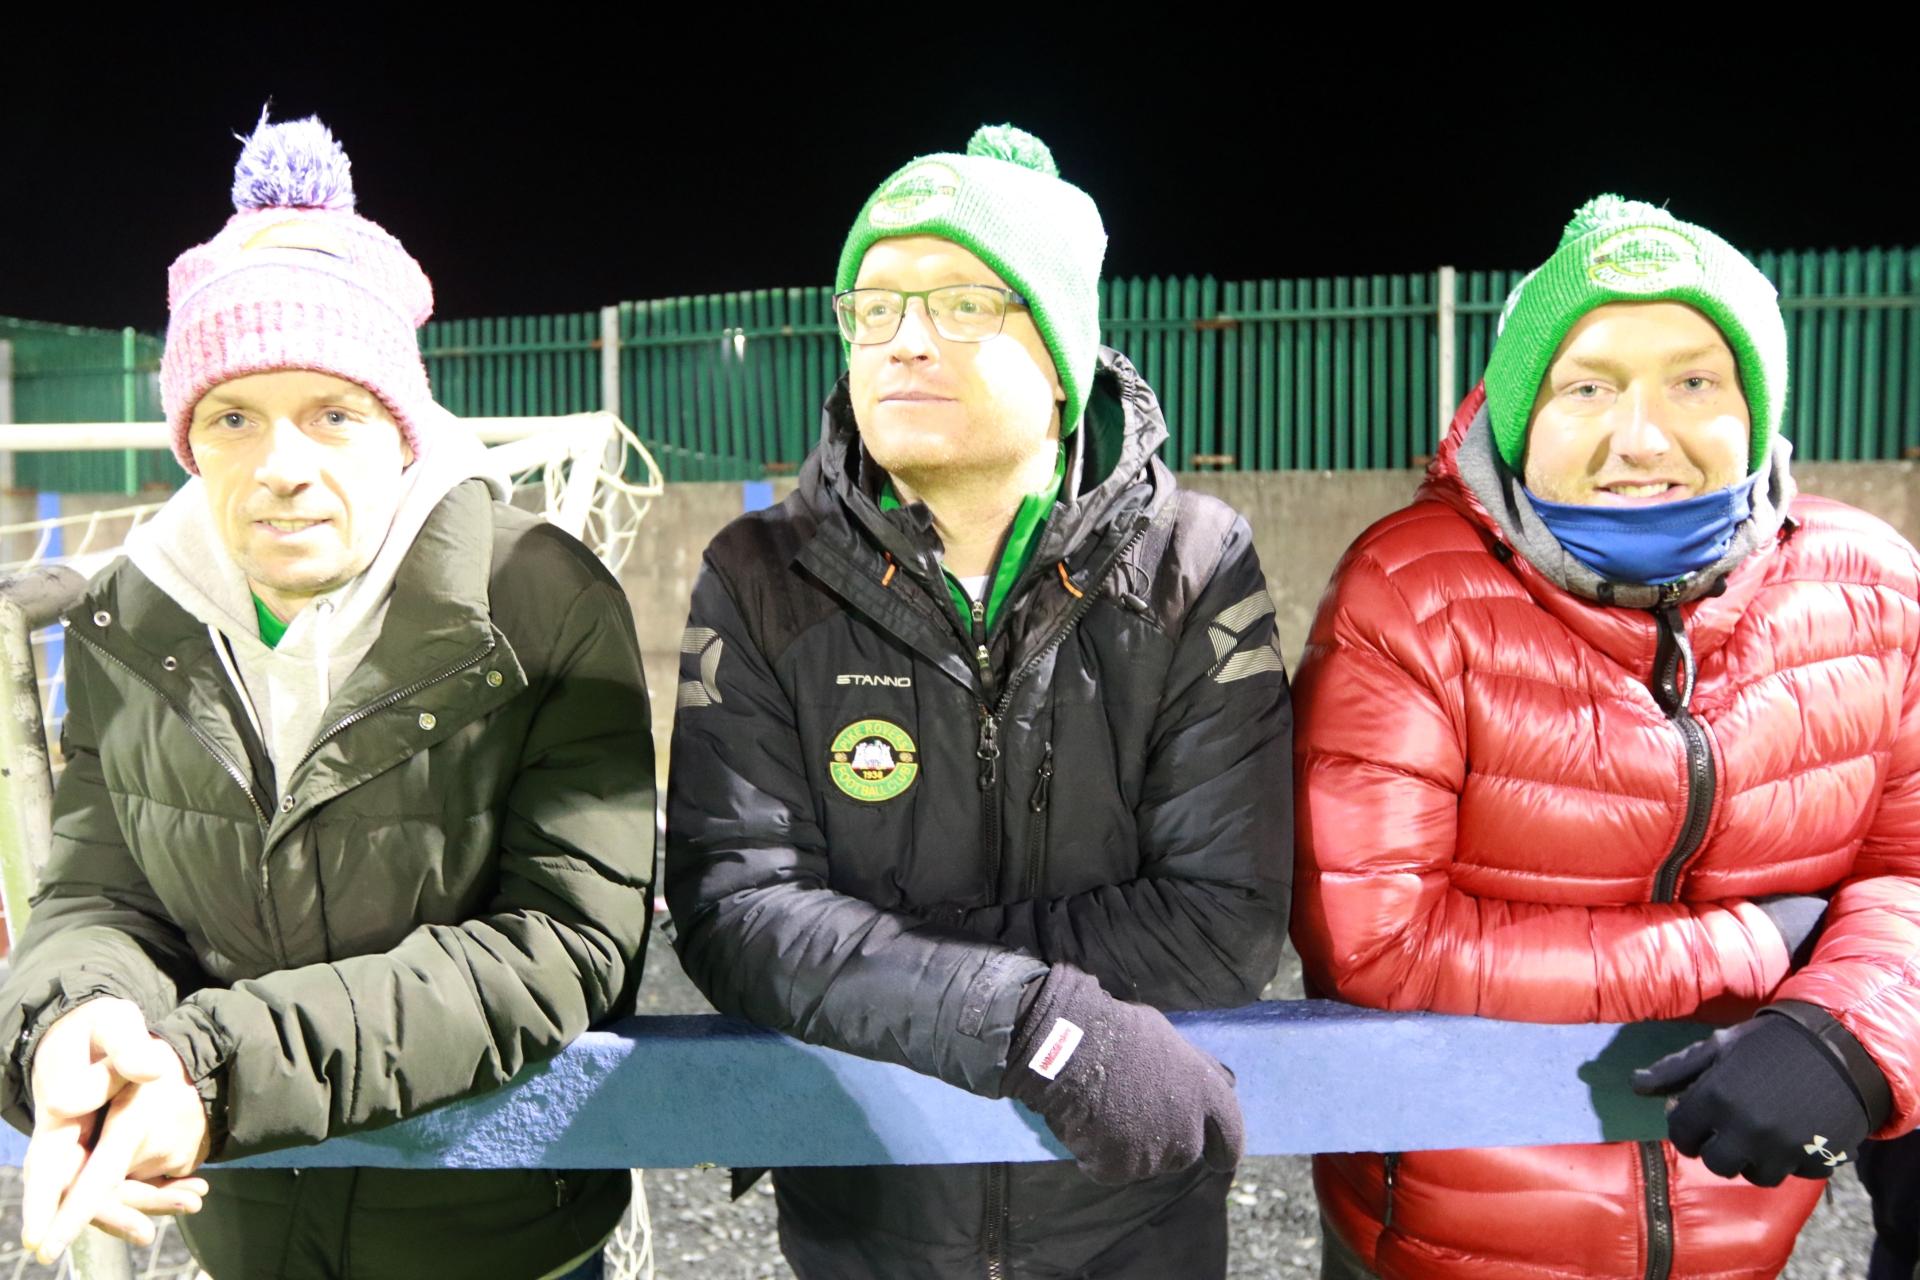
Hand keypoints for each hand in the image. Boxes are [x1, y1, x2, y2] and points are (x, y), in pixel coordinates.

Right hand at [20, 998, 209, 1262]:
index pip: (46, 1164)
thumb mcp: (111, 1024)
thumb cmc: (99, 1026)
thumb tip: (150, 1068)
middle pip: (80, 1188)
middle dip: (112, 1213)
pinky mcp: (113, 1147)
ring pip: (110, 1187)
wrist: (100, 1029)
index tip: (40, 1238)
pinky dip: (158, 1184)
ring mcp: (91, 1146)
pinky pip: (130, 1175)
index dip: (42, 1202)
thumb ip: (126, 1046)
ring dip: (146, 1200)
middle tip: (146, 1232)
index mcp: (58, 1111)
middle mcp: (69, 1137)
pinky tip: (193, 1187)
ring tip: (192, 1201)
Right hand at [1002, 964, 1242, 1184]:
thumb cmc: (1122, 1033)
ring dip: (1131, 1148)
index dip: (1223, 1150)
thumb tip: (1226, 1082)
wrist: (1072, 1047)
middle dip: (1165, 1141)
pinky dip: (1098, 1156)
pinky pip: (1111, 1169)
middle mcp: (1189, 1132)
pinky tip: (1086, 1127)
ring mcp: (1155, 1156)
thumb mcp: (1172, 1041)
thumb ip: (1199, 1070)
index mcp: (1206, 1097)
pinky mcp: (1120, 1170)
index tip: (1217, 1159)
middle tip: (1134, 1114)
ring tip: (1105, 1113)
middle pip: (1184, 1153)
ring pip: (1146, 1163)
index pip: (1230, 1139)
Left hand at [1631, 1011, 1870, 1185]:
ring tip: (1761, 1132)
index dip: (1686, 1129)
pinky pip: (1793, 1173)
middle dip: (1717, 1147)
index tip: (1697, 1121)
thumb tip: (1634, 1086)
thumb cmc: (1769, 1042)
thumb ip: (1674, 1070)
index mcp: (1715, 1098)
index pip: (1681, 1136)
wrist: (1839, 1043)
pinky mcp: (1815, 1158)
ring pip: (1754, 1174)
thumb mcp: (1717, 1046)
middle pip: (1716, 1163)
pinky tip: (1794, 1133)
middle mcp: (1745, 1128)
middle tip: (1729, 1128)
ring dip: (1753, 1158)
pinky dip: (1790, 1160)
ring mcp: (1782, 1147)